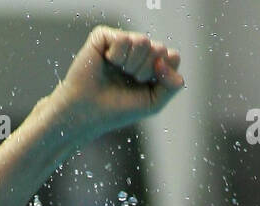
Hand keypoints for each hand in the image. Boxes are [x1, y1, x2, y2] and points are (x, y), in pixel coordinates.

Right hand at [53, 26, 182, 138]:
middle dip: (146, 71)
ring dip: (132, 64)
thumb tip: (172, 58)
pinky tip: (106, 63)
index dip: (163, 73)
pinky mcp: (103, 36)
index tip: (145, 87)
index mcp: (150, 64)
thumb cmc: (118, 110)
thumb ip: (172, 85)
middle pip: (160, 49)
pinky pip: (123, 39)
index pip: (171, 56)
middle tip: (128, 81)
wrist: (87, 114)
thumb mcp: (153, 103)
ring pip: (143, 41)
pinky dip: (117, 57)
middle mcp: (137, 51)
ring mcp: (121, 42)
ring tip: (118, 72)